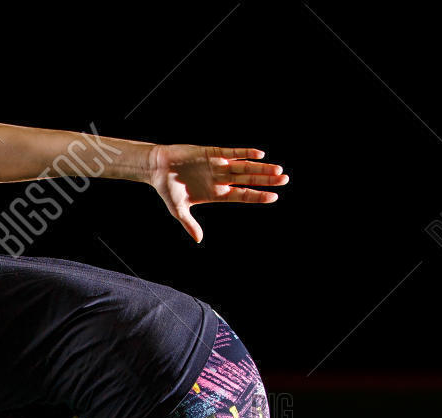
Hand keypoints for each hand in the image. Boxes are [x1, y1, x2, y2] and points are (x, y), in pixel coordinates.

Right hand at [149, 144, 288, 243]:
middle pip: (248, 179)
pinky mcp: (212, 153)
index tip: (274, 197)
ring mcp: (218, 165)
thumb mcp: (178, 210)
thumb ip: (190, 224)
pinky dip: (244, 153)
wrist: (157, 168)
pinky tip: (258, 154)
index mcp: (216, 193)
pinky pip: (231, 152)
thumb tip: (199, 240)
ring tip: (278, 169)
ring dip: (261, 167)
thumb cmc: (167, 189)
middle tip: (284, 179)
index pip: (242, 195)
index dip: (257, 196)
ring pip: (244, 166)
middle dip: (266, 179)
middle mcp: (221, 179)